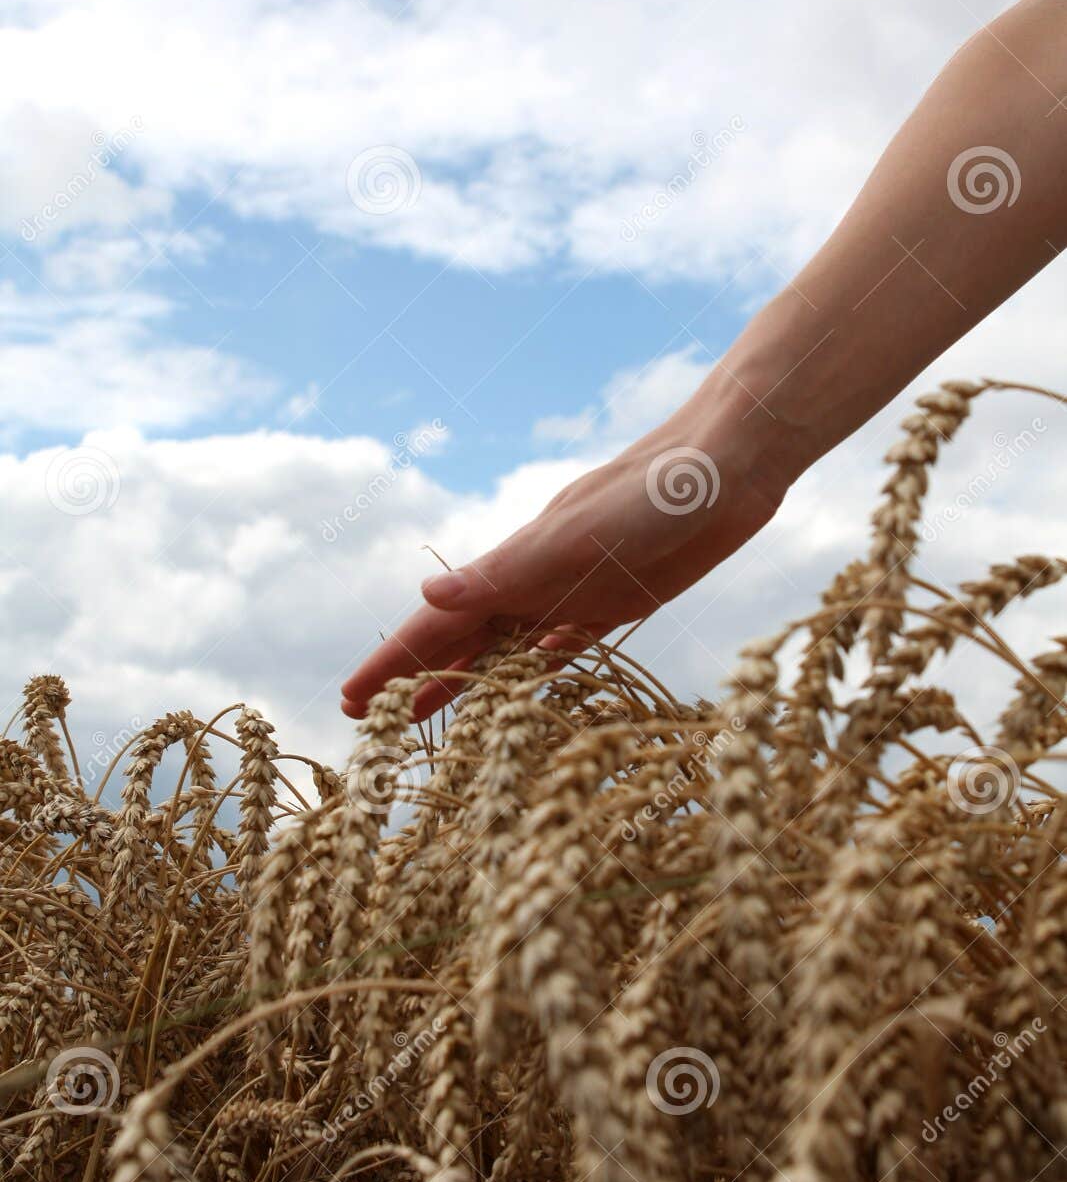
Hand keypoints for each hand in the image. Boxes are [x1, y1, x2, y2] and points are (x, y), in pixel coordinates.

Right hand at [340, 392, 799, 721]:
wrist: (732, 462)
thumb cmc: (654, 490)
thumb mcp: (576, 534)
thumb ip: (505, 571)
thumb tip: (426, 597)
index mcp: (516, 565)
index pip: (438, 624)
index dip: (395, 664)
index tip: (352, 703)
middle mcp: (537, 581)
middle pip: (462, 640)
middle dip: (416, 675)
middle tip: (372, 720)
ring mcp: (577, 591)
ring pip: (506, 648)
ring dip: (468, 678)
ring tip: (427, 713)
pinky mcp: (622, 601)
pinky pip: (566, 646)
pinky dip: (536, 668)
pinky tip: (524, 689)